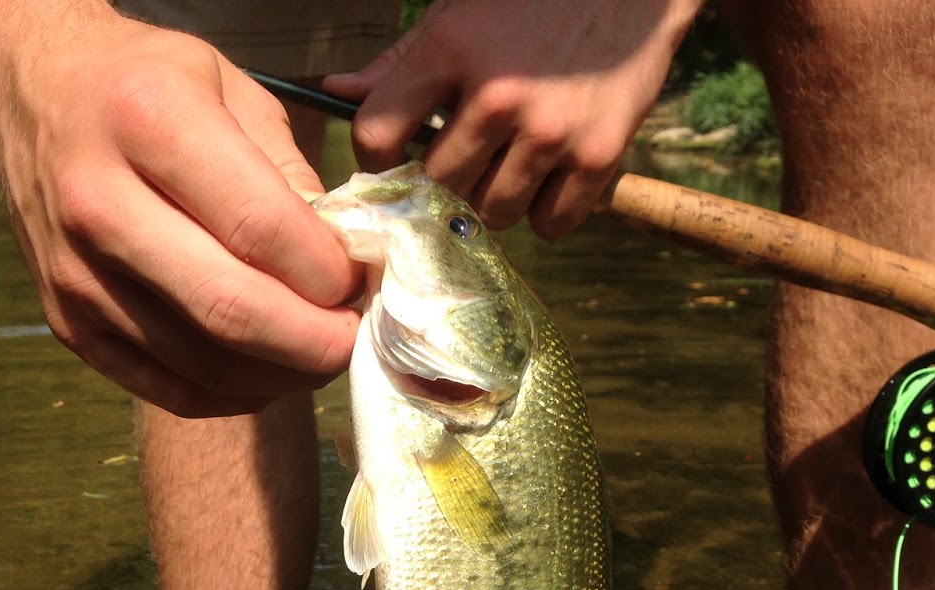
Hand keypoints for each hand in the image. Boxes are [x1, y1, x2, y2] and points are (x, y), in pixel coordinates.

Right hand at [0, 1, 360, 415]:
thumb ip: (290, 173)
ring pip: (204, 364)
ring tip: (317, 351)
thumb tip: (347, 260)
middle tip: (354, 337)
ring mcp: (77, 272)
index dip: (329, 272)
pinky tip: (265, 369)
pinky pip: (168, 388)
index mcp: (148, 120)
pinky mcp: (68, 323)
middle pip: (231, 309)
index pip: (261, 228)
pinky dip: (233, 393)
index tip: (362, 280)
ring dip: (282, 375)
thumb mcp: (229, 88)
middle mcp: (98, 201)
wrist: (29, 93)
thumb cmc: (148, 84)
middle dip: (315, 341)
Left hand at [326, 0, 700, 237]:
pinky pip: (550, 223)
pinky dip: (546, 211)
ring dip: (495, 200)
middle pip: (439, 187)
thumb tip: (337, 91)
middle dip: (446, 183)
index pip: (378, 136)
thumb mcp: (458, 13)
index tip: (395, 163)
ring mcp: (551, 130)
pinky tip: (549, 176)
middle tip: (467, 161)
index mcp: (451, 51)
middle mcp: (498, 96)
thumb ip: (400, 63)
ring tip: (511, 163)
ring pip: (493, 213)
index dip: (378, 161)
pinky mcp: (598, 156)